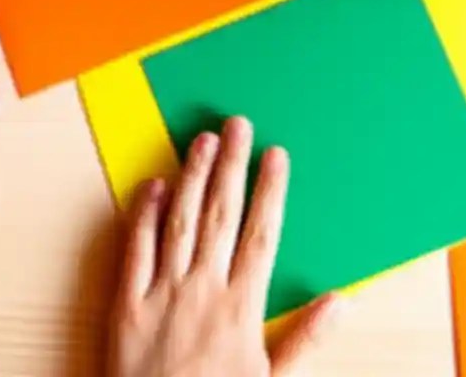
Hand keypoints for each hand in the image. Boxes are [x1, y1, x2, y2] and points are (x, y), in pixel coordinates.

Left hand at [109, 116, 340, 376]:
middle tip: (238, 126)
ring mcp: (160, 294)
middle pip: (221, 215)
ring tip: (202, 140)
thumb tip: (340, 304)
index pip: (261, 234)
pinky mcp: (125, 307)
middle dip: (231, 166)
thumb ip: (304, 339)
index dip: (270, 191)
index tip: (275, 156)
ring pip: (179, 223)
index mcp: (241, 307)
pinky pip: (134, 252)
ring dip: (192, 178)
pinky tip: (153, 186)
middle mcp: (202, 290)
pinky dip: (142, 217)